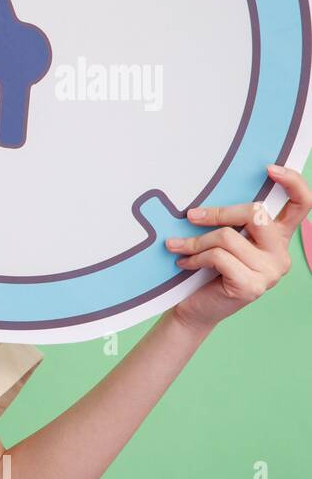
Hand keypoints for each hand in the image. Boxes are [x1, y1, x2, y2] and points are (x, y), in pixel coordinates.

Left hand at [165, 163, 310, 332]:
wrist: (194, 309)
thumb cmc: (206, 271)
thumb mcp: (222, 241)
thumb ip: (230, 222)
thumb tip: (208, 198)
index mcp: (277, 238)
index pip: (301, 205)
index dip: (292, 183)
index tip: (270, 169)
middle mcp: (280, 254)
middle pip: (256, 214)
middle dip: (219, 212)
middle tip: (192, 216)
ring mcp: (270, 272)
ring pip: (229, 237)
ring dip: (196, 241)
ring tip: (179, 247)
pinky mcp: (252, 286)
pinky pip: (218, 257)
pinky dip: (195, 257)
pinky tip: (184, 263)